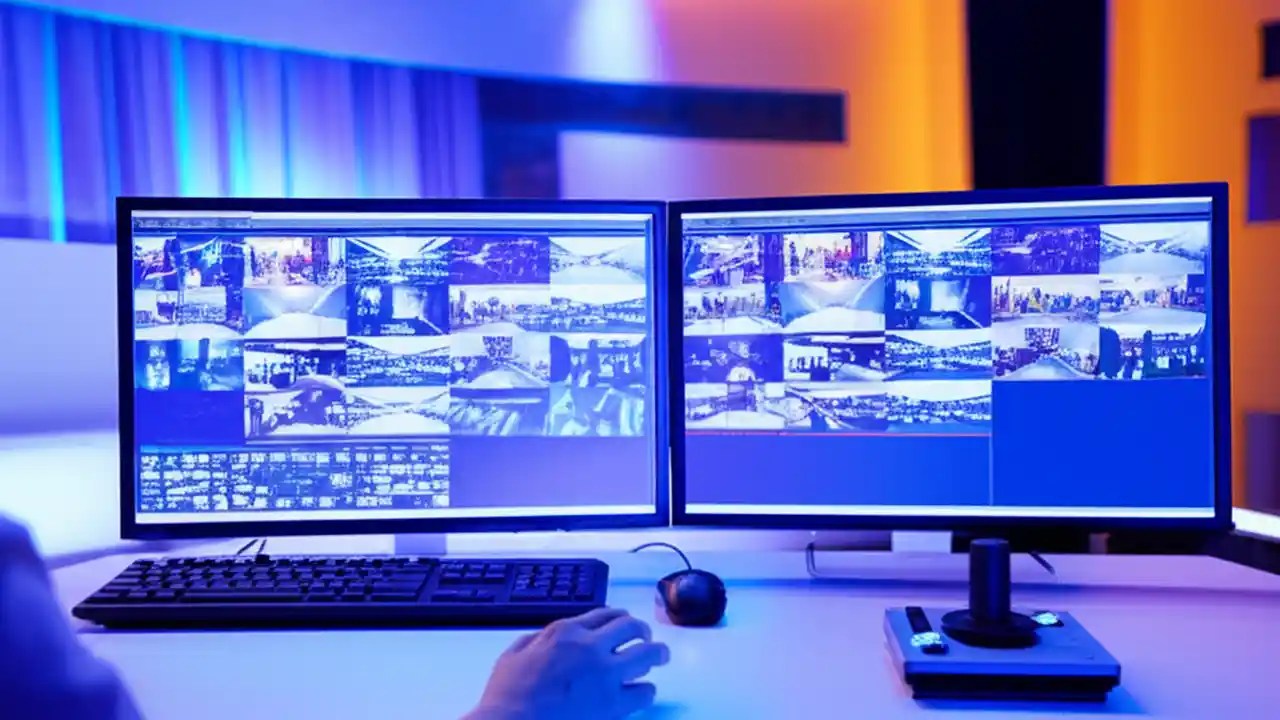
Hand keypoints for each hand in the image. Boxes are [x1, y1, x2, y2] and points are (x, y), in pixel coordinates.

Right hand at [465, 607, 669, 719]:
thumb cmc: (506, 695)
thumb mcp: (514, 654)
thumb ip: (536, 641)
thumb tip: (546, 638)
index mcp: (565, 632)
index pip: (603, 614)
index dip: (618, 618)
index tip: (623, 623)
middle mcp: (590, 646)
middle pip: (631, 627)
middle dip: (642, 631)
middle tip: (646, 638)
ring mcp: (605, 674)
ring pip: (647, 653)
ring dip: (656, 653)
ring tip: (660, 657)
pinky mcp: (613, 703)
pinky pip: (644, 691)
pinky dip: (646, 690)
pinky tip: (642, 692)